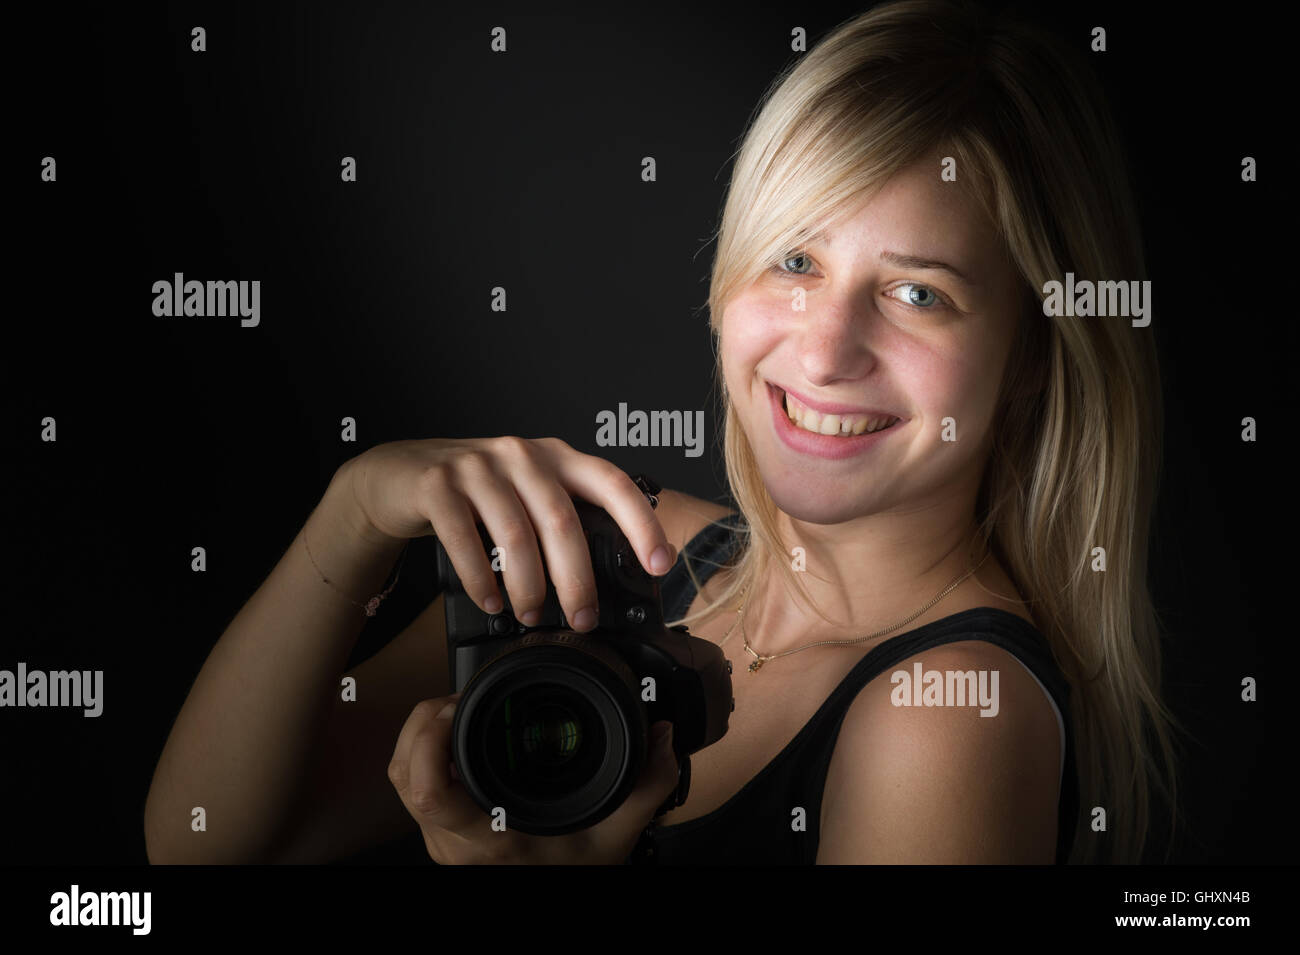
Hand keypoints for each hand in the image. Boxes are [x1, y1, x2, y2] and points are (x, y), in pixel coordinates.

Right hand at [338, 436, 676, 630]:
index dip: (642, 524)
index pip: (613, 483)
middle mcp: (522, 455)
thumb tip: (605, 580)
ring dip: (528, 586)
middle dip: (577, 580)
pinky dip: (481, 580)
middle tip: (582, 619)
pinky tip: (490, 602)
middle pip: (562, 521)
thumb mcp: (527, 493)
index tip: (660, 565)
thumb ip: (563, 518)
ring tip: (529, 616)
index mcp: (557, 457)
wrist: (399, 474)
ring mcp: (478, 467)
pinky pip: (465, 540)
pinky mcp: (438, 485)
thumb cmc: (476, 492)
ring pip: (516, 536)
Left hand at [388, 693, 679, 863]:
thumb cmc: (577, 873)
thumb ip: (646, 785)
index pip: (428, 794)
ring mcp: (441, 841)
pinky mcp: (440, 834)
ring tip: (455, 710)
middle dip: (422, 724)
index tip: (456, 708)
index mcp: (491, 842)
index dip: (429, 743)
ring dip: (419, 736)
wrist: (555, 907)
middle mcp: (454, 844)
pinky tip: (454, 735)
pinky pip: (411, 785)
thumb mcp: (617, 834)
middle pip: (403, 775)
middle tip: (459, 699)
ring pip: (399, 777)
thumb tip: (663, 735)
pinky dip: (423, 752)